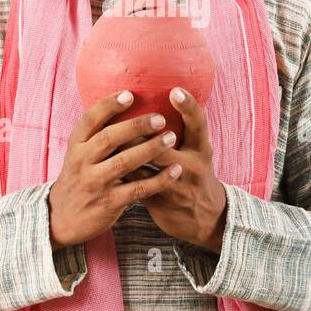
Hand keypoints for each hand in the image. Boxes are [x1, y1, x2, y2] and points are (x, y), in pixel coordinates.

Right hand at [46, 90, 182, 249]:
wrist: (62, 218)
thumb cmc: (80, 178)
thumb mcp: (79, 154)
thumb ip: (97, 135)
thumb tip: (126, 103)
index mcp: (76, 145)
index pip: (90, 120)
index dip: (108, 105)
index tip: (129, 94)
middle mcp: (82, 161)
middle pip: (109, 138)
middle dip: (136, 126)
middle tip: (160, 118)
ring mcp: (95, 183)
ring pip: (124, 163)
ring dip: (150, 149)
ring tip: (171, 138)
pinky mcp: (108, 203)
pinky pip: (137, 189)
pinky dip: (158, 179)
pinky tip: (175, 170)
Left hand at [120, 86, 227, 252]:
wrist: (206, 219)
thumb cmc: (196, 174)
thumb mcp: (198, 152)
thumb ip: (184, 128)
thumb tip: (162, 95)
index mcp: (202, 149)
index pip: (198, 123)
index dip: (188, 106)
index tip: (175, 90)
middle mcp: (192, 166)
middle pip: (162, 145)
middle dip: (138, 132)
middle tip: (119, 116)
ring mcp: (176, 188)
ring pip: (142, 166)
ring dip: (123, 153)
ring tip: (104, 139)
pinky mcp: (160, 203)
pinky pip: (134, 185)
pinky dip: (120, 173)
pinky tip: (105, 163)